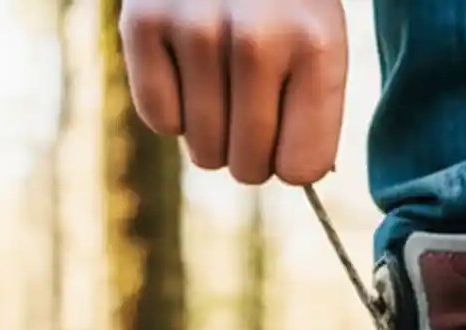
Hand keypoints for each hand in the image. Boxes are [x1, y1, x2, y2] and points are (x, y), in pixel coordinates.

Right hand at [119, 0, 347, 184]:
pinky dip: (173, 112)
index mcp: (316, 47)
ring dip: (213, 136)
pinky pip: (159, 120)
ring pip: (203, 150)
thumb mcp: (322, 40)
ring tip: (225, 88)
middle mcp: (256, 40)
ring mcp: (195, 29)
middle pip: (249, 166)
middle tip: (254, 116)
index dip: (293, 165)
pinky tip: (189, 72)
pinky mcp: (143, 21)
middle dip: (252, 157)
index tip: (290, 145)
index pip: (302, 167)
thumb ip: (316, 113)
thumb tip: (298, 177)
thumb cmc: (285, 1)